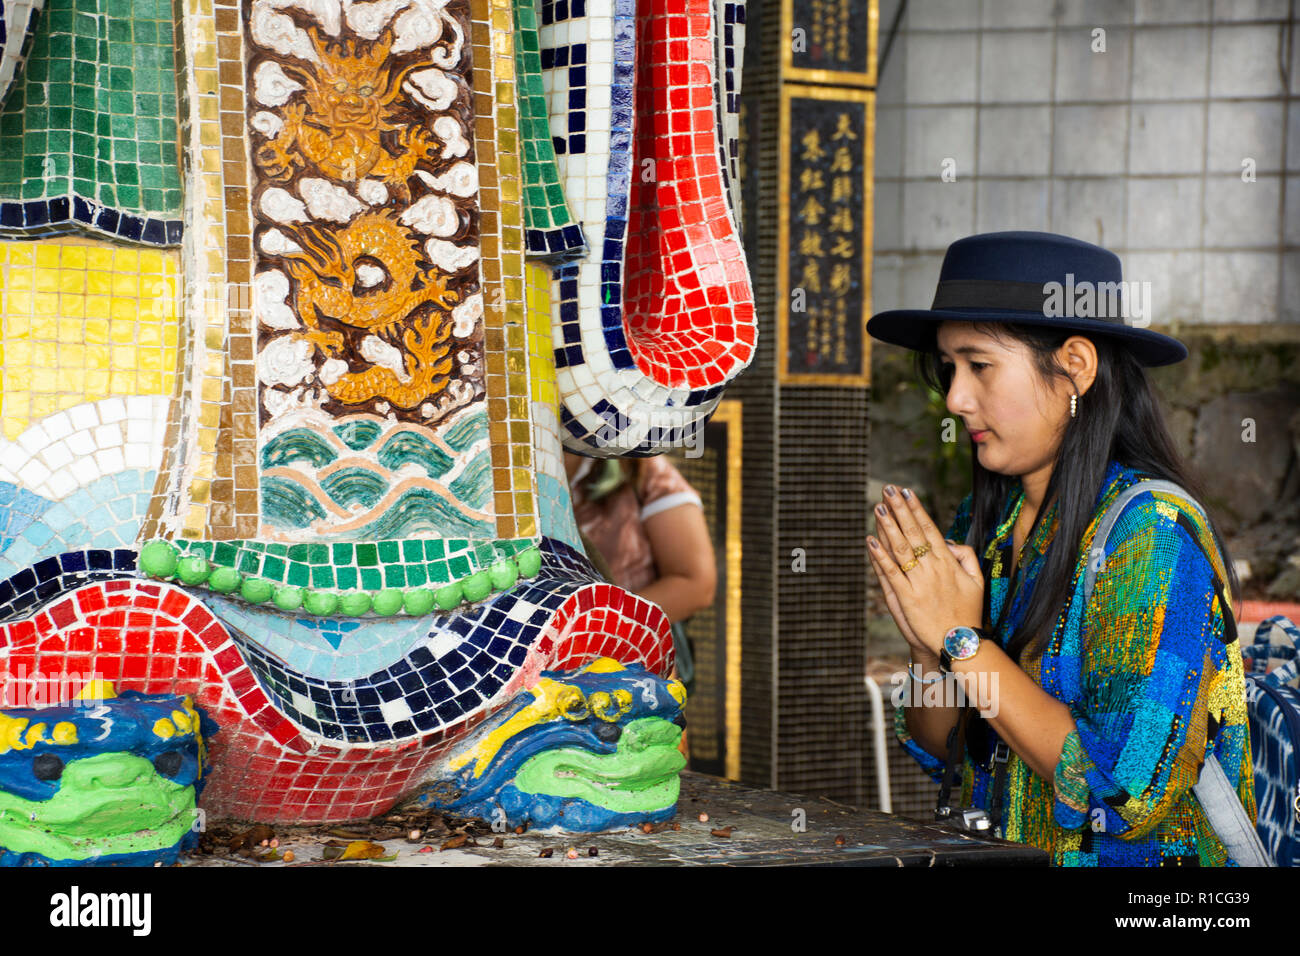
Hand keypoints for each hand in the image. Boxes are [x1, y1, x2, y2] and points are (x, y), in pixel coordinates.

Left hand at [866, 485, 984, 656]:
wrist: (959, 642)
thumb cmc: (968, 612)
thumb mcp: (977, 581)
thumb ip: (967, 557)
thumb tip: (950, 541)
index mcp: (949, 562)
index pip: (930, 529)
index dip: (917, 509)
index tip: (907, 492)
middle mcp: (933, 568)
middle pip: (913, 533)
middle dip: (900, 509)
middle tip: (889, 490)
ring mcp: (919, 582)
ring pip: (901, 548)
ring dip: (888, 526)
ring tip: (878, 507)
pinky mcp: (906, 597)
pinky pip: (890, 572)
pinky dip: (880, 556)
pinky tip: (870, 541)